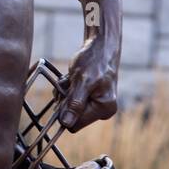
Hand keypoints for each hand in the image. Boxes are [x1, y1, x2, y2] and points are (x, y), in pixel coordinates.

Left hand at [56, 0, 122, 131]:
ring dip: (65, 92)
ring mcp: (95, 103)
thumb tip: (66, 124)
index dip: (65, 111)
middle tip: (69, 83)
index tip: (65, 94)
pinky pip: (70, 98)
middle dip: (65, 99)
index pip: (75, 125)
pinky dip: (68, 88)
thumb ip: (74, 103)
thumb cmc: (95, 60)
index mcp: (103, 109)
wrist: (101, 44)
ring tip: (72, 77)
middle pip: (71, 116)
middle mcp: (101, 110)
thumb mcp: (82, 81)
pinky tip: (73, 77)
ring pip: (68, 106)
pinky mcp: (89, 96)